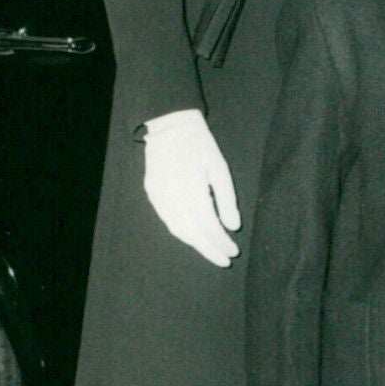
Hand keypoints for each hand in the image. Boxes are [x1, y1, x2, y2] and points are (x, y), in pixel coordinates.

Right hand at [142, 110, 239, 265]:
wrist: (169, 125)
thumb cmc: (200, 145)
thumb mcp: (219, 168)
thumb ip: (226, 199)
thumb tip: (233, 227)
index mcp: (193, 189)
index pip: (208, 226)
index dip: (220, 242)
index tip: (233, 252)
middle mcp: (173, 196)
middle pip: (192, 233)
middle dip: (209, 249)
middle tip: (224, 260)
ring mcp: (159, 196)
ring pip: (177, 229)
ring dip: (195, 243)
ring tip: (211, 250)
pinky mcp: (151, 192)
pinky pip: (167, 219)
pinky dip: (181, 231)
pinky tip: (193, 235)